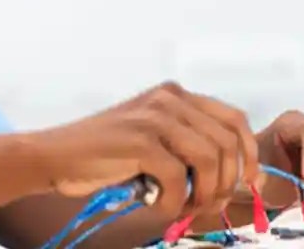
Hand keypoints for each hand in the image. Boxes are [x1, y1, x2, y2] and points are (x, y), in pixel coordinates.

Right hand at [27, 82, 260, 218]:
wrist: (53, 157)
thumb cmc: (104, 157)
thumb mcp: (153, 142)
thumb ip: (189, 148)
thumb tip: (234, 179)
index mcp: (175, 95)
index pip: (233, 119)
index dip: (248, 153)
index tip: (249, 182)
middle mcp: (169, 98)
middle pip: (226, 142)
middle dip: (224, 182)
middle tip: (206, 206)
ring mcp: (154, 116)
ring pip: (209, 160)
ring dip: (201, 194)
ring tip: (180, 207)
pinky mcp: (140, 140)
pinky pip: (179, 178)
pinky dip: (173, 201)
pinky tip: (156, 204)